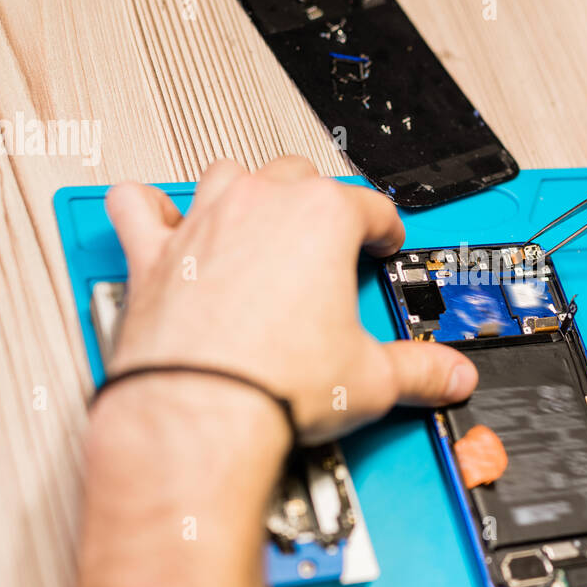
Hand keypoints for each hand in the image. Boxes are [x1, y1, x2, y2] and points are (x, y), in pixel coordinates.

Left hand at [103, 156, 477, 445]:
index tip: (382, 243)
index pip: (369, 205)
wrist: (201, 411)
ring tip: (257, 220)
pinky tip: (160, 218)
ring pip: (227, 175)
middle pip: (298, 175)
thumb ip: (418, 370)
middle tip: (327, 238)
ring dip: (245, 191)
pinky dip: (148, 208)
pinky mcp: (153, 254)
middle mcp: (259, 206)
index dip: (383, 227)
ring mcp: (202, 224)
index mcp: (322, 219)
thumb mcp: (372, 379)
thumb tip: (449, 376)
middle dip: (317, 201)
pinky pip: (137, 205)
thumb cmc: (275, 384)